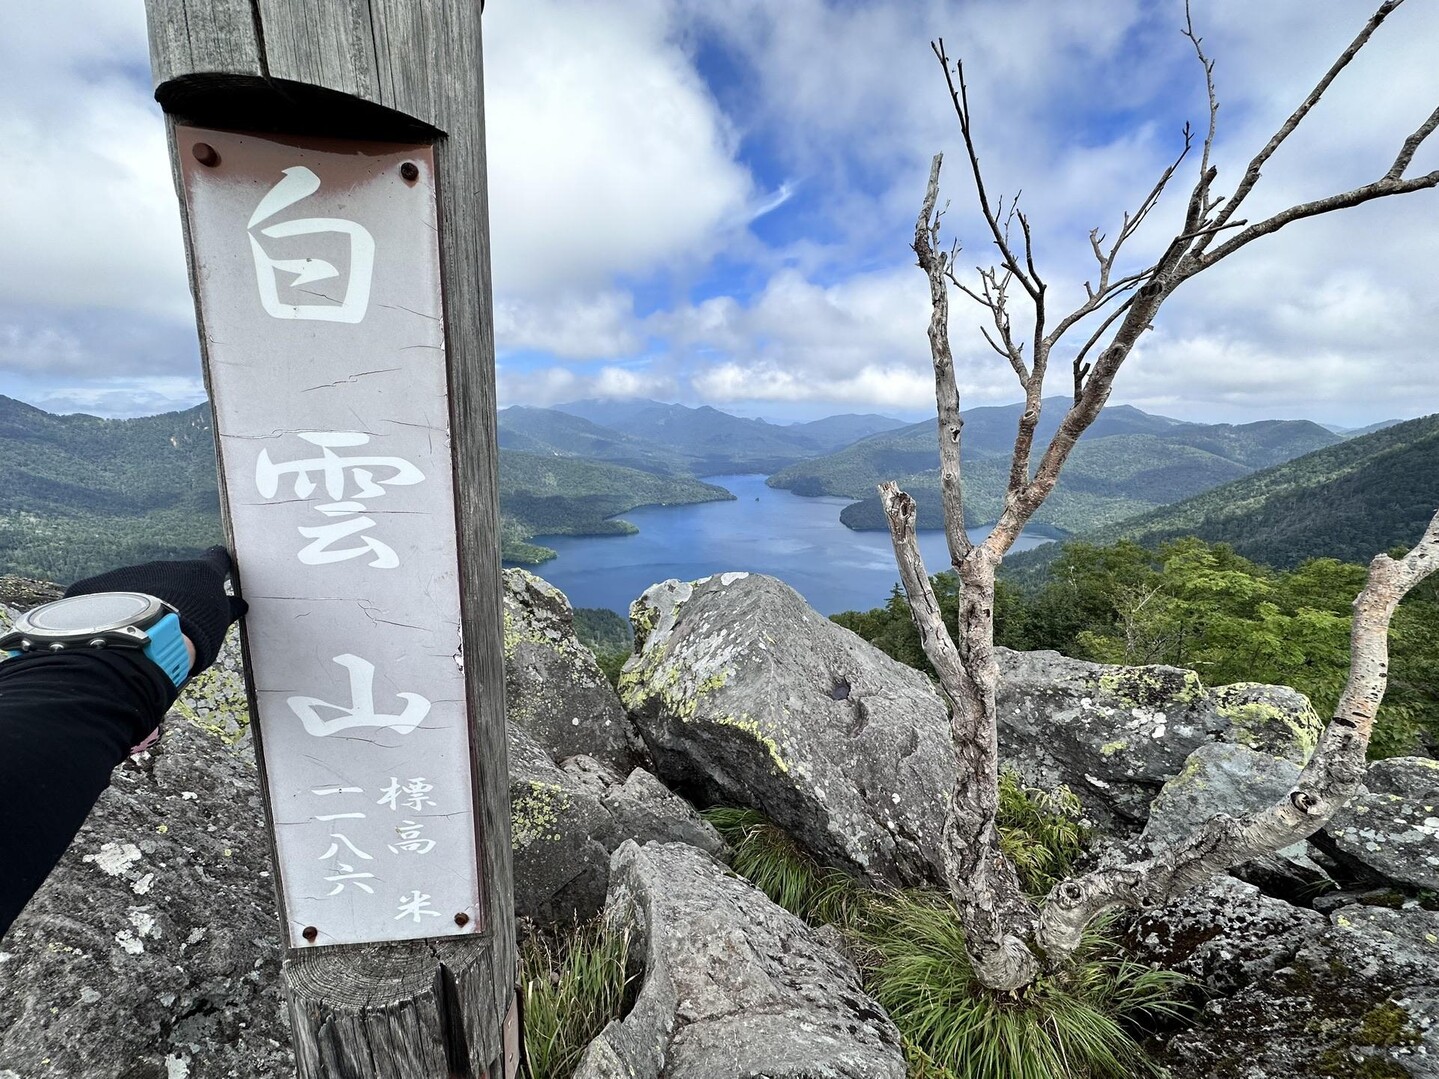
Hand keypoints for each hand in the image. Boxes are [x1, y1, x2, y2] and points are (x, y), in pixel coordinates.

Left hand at [65, 547, 247, 677]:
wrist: (137, 646)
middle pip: (174, 575)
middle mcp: (166, 566)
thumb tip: (238, 605)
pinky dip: (114, 608)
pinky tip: (115, 629)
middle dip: (175, 592)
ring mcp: (131, 573)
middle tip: (174, 619)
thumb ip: (226, 611)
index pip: (216, 558)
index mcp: (200, 573)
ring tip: (142, 629)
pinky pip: (110, 595)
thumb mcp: (217, 627)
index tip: (220, 571)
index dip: (218, 565)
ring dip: (144, 601)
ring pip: (141, 585)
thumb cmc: (190, 637)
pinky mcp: (99, 585)